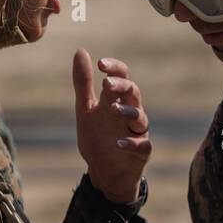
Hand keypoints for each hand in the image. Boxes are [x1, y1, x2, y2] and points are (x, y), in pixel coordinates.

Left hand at [72, 49, 150, 203]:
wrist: (104, 172)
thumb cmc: (98, 137)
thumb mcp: (85, 109)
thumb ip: (83, 83)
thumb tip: (80, 50)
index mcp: (117, 100)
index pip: (122, 77)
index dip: (115, 68)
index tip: (101, 63)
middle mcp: (130, 113)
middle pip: (133, 93)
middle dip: (122, 87)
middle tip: (107, 84)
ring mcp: (137, 132)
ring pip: (140, 117)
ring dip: (127, 112)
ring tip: (112, 110)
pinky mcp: (141, 152)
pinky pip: (142, 145)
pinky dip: (131, 143)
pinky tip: (118, 143)